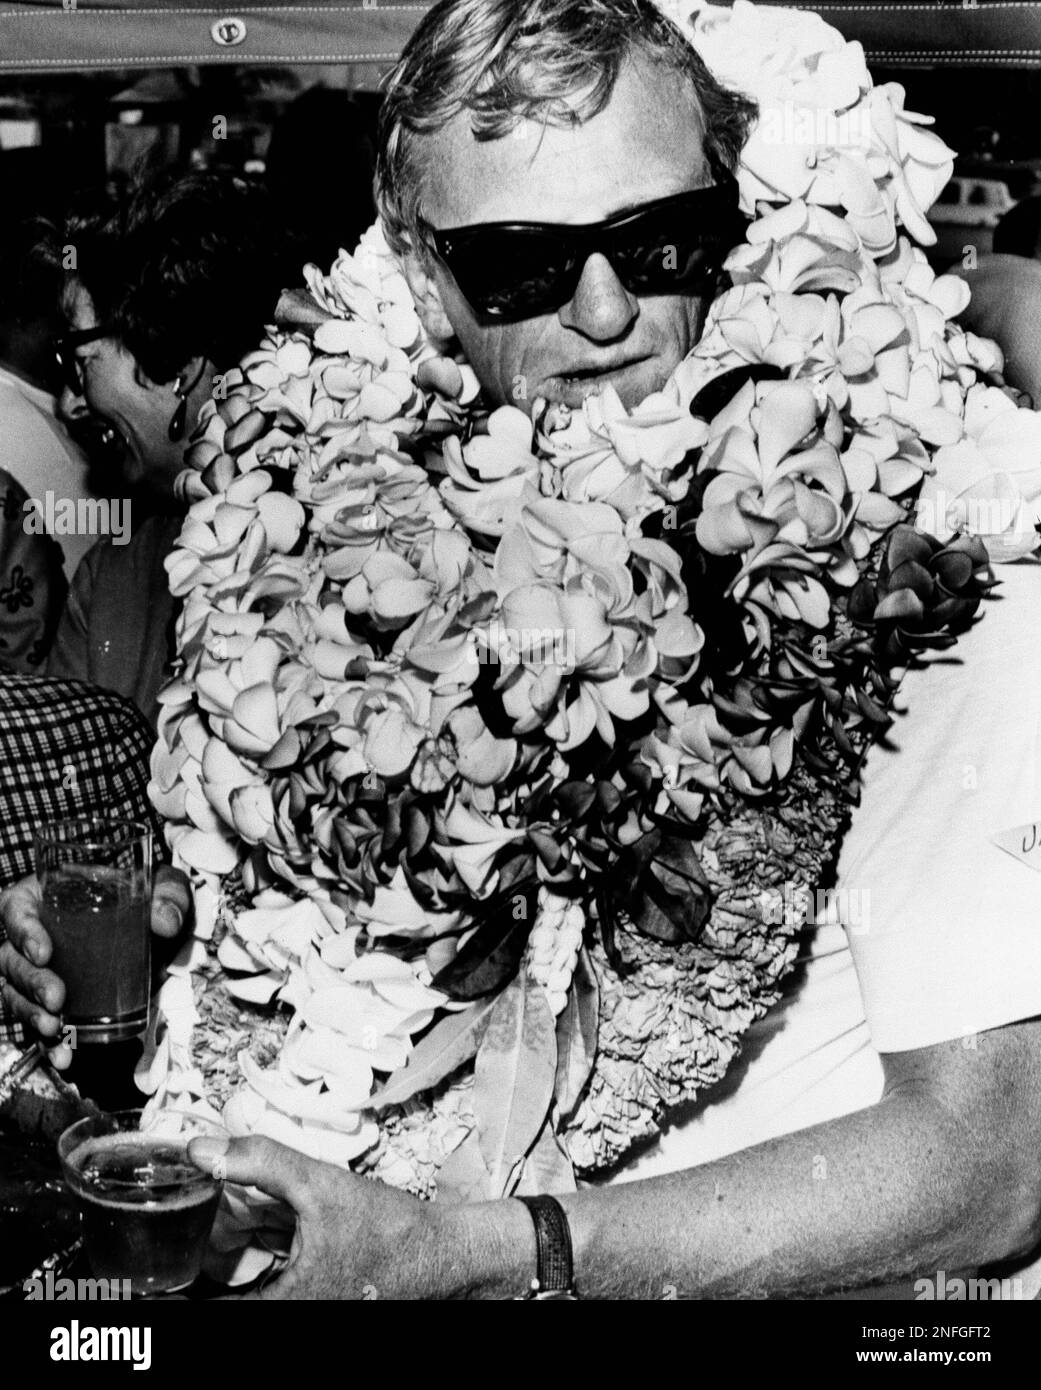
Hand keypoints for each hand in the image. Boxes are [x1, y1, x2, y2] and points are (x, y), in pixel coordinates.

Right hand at [0, 865, 190, 1065]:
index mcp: (48, 898)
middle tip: (57, 999)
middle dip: (31, 983)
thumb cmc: (147, 900)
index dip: (22, 931)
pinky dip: (49, 1043)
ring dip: (31, 1015)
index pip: (16, 910)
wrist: (156, 933)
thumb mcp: (162, 887)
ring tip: (55, 1029)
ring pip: (16, 994)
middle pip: (12, 959)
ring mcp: (39, 972)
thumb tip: (166, 922)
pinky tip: (63, 1056)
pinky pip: (40, 1023)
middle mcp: (34, 935)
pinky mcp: (53, 1003)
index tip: (44, 953)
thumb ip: (168, 896)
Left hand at [187, 1134, 442, 1299]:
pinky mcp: (309, 1297)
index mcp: (281, 1310)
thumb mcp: (323, 1187)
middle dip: (202, 1254)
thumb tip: (202, 1149)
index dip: (168, 1290)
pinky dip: (257, 1249)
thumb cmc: (392, 1233)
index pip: (203, 1312)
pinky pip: (265, 1277)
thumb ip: (262, 1163)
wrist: (444, 1256)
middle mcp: (286, 1315)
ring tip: (221, 1208)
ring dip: (229, 1249)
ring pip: (241, 1283)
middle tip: (185, 1217)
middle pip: (219, 1291)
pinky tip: (262, 1217)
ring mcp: (297, 1307)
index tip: (141, 1273)